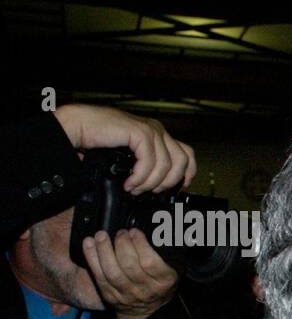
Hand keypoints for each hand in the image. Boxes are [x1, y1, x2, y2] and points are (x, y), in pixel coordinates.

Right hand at [53, 104, 196, 193]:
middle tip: (151, 192)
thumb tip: (158, 186)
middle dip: (168, 182)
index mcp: (157, 134)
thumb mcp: (129, 156)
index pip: (187, 154)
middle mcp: (157, 130)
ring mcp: (150, 130)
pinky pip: (149, 162)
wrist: (77, 126)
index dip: (188, 173)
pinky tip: (129, 183)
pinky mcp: (139, 132)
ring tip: (135, 189)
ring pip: (166, 165)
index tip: (178, 189)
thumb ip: (145, 164)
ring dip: (150, 183)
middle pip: (182, 161)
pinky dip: (140, 177)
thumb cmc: (97, 140)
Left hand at [82, 229, 178, 318]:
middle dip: (121, 244)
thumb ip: (164, 253)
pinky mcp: (109, 296)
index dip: (140, 244)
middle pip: (129, 265)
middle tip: (120, 233)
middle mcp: (145, 290)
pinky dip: (91, 257)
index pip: (150, 262)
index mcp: (164, 282)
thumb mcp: (172, 271)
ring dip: (104, 249)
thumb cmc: (158, 285)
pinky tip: (89, 243)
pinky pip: (98, 276)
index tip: (134, 232)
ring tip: (101, 235)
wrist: (145, 312)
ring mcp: (126, 294)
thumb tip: (156, 231)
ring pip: (112, 271)